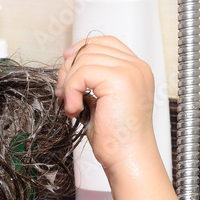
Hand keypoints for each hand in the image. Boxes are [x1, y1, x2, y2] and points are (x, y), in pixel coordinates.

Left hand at [56, 36, 156, 176]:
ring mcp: (129, 71)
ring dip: (69, 84)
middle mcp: (136, 67)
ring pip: (83, 60)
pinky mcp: (118, 79)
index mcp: (135, 70)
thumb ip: (93, 81)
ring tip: (72, 106)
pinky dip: (71, 91)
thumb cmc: (116, 137)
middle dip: (69, 70)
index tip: (66, 62)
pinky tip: (75, 109)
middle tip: (64, 95)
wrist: (127, 156)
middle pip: (91, 49)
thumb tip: (69, 66)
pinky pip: (81, 73)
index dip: (82, 49)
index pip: (106, 43)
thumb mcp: (102, 101)